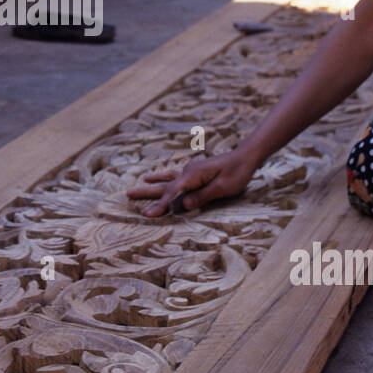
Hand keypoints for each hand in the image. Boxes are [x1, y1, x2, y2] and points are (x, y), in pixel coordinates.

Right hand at [125, 149, 257, 217]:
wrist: (245, 157)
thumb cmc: (237, 173)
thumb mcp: (223, 187)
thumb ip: (203, 196)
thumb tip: (184, 204)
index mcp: (194, 176)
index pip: (172, 193)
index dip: (160, 205)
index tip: (147, 215)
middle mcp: (188, 172)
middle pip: (164, 185)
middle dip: (146, 193)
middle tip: (127, 195)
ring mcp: (191, 171)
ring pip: (167, 181)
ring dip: (151, 185)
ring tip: (135, 187)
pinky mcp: (195, 172)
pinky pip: (174, 177)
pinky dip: (163, 179)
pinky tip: (153, 177)